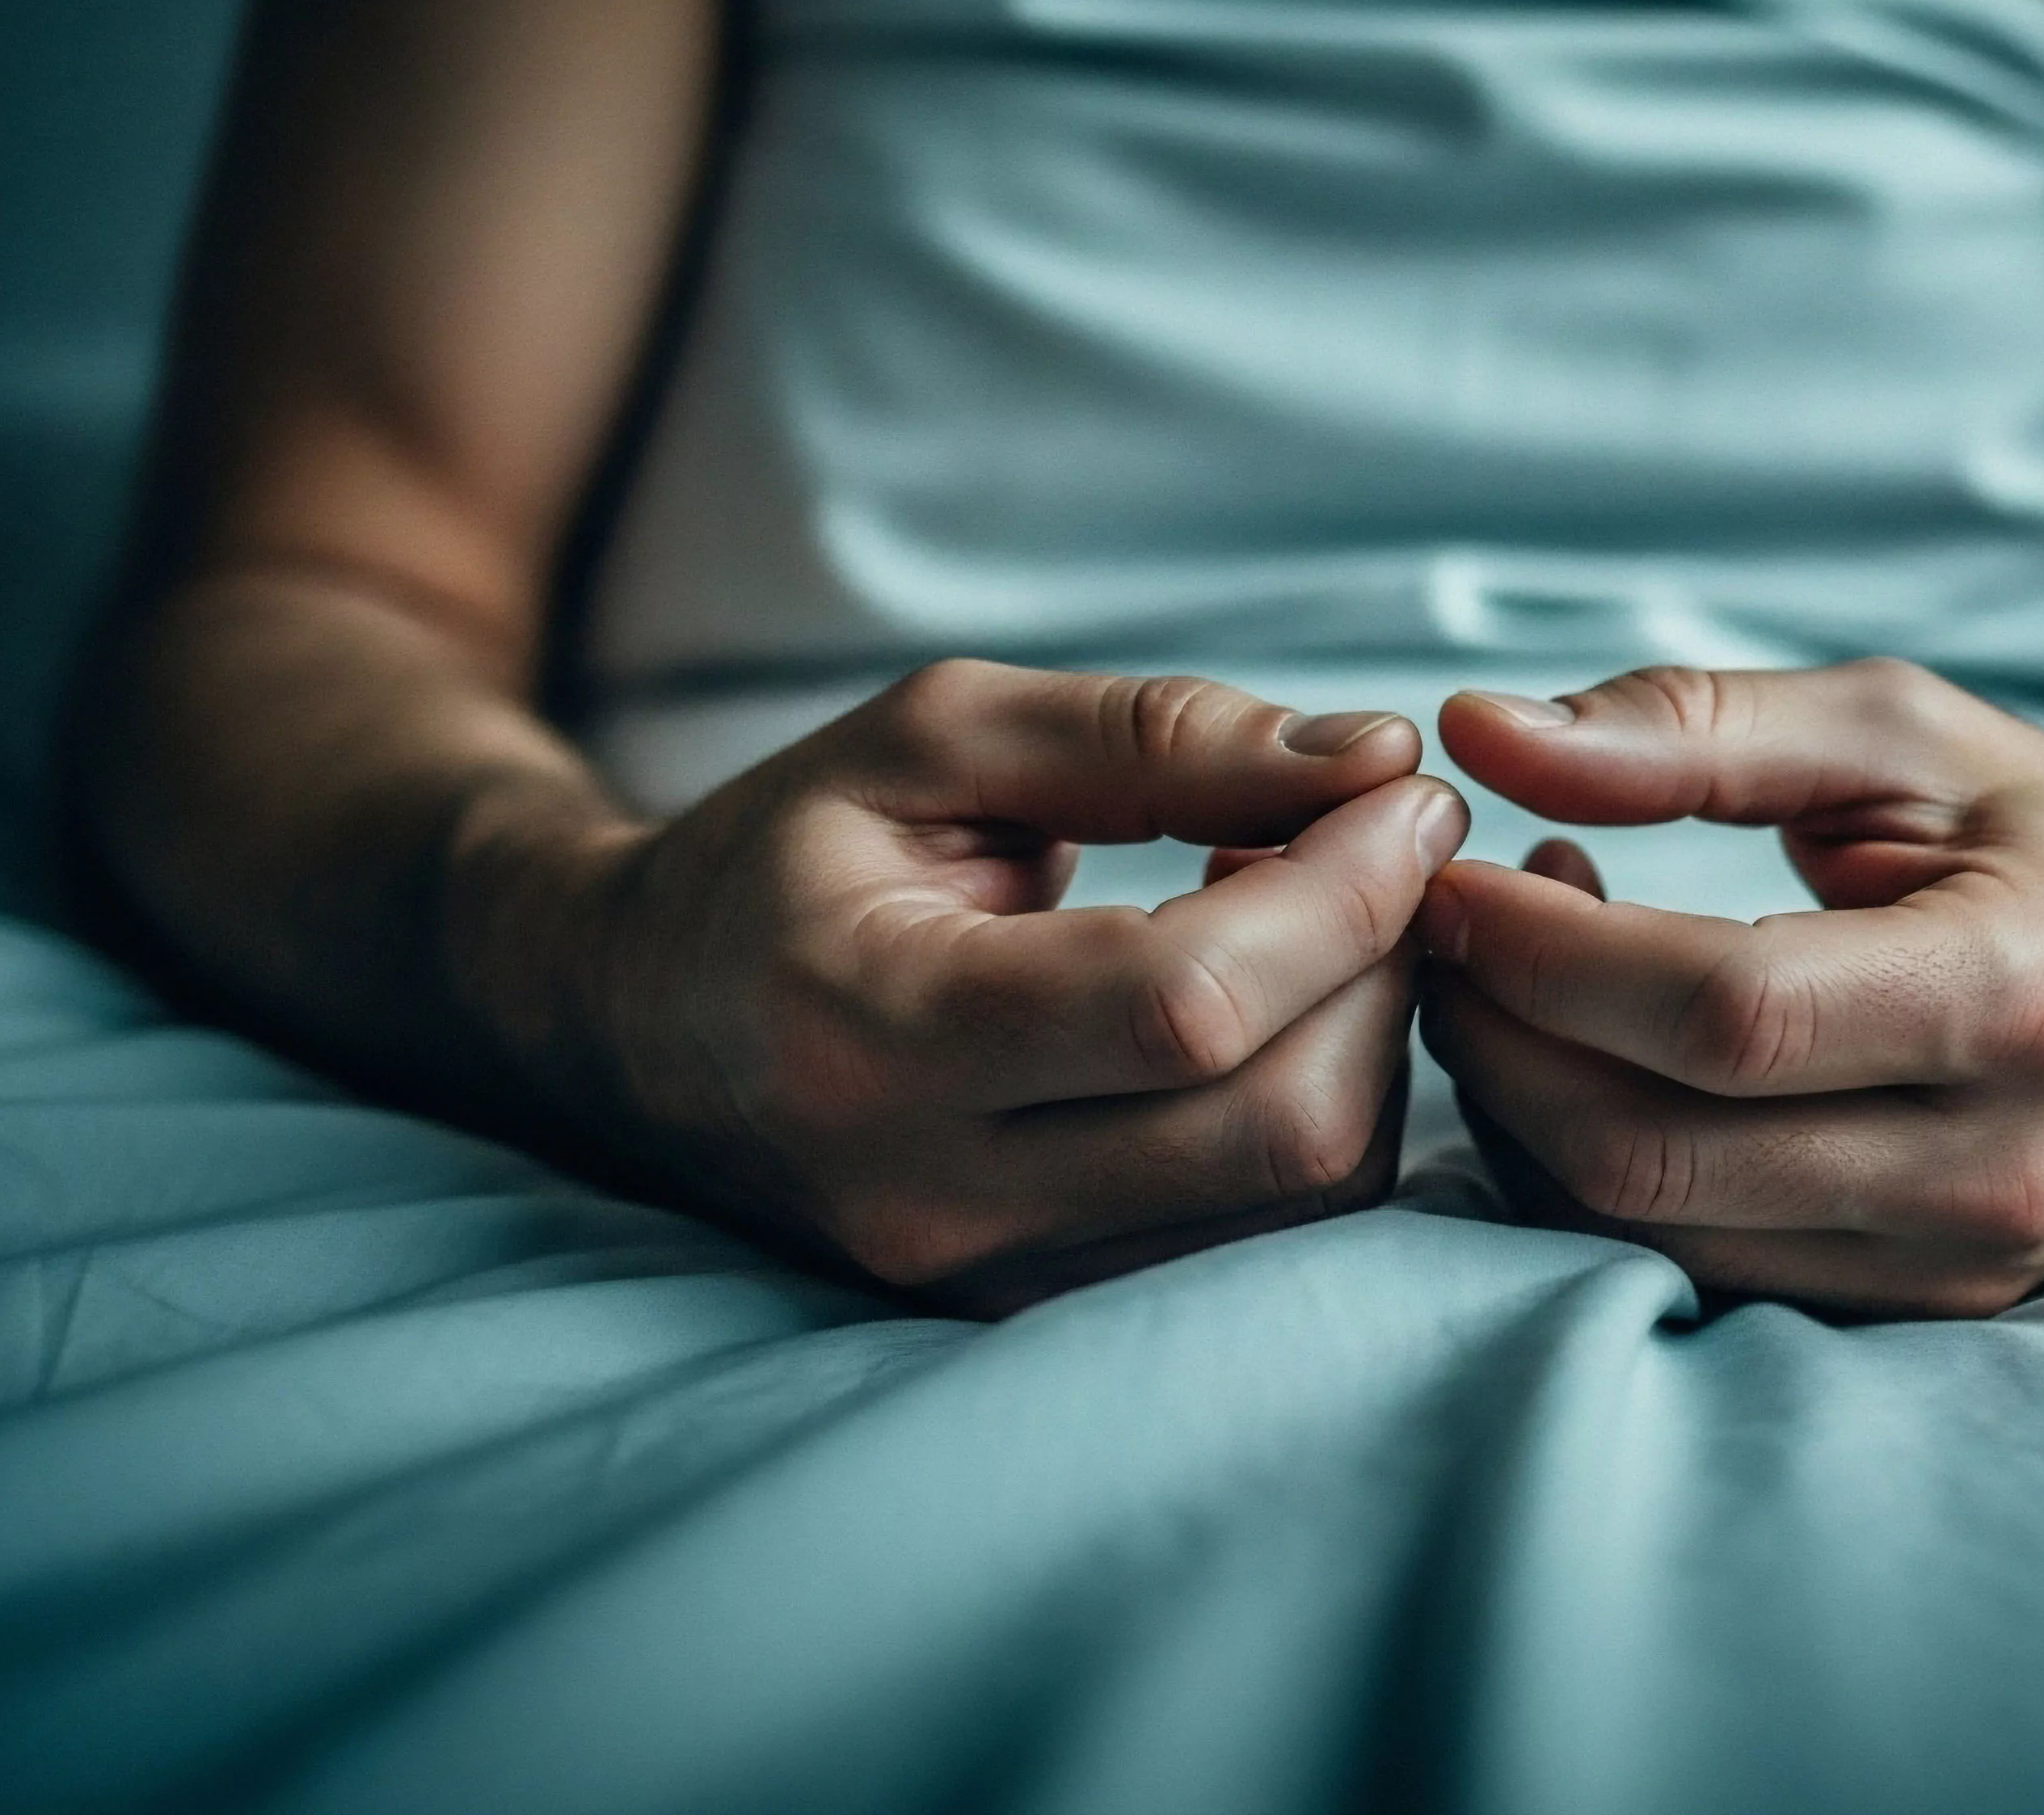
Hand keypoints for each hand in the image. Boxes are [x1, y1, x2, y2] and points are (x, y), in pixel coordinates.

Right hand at [543, 661, 1464, 1312]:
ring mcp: (997, 1280)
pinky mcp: (1050, 1309)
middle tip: (1368, 849)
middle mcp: (937, 1193)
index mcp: (881, 1031)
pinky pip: (1266, 1237)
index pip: (1186, 1005)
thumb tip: (1372, 757)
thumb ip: (1150, 734)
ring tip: (1302, 920)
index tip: (1404, 793)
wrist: (639, 1030)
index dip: (1342, 895)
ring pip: (1301, 1203)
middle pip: (1278, 1125)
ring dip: (1365, 1042)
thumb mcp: (934, 735)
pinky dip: (1318, 1107)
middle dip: (1381, 969)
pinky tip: (1267, 1010)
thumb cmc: (792, 858)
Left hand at [1419, 659, 2043, 1317]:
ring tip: (1524, 973)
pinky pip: (1683, 1266)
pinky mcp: (1908, 1319)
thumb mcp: (1905, 732)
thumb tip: (1478, 727)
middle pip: (1653, 1150)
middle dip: (1499, 1036)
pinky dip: (1588, 1164)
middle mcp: (1996, 1166)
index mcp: (2026, 995)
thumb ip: (1693, 726)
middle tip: (1453, 924)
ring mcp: (1952, 1270)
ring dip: (1525, 1103)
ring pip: (1642, 1231)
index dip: (1550, 954)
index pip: (1727, 1014)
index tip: (1454, 874)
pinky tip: (1593, 1053)